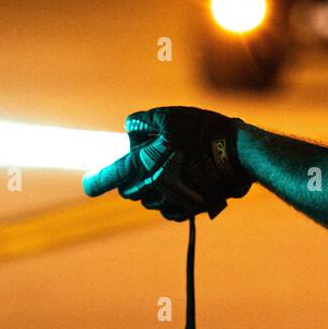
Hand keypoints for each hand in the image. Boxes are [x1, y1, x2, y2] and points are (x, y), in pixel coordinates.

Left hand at [82, 107, 252, 220]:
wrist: (239, 155)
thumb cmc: (202, 131)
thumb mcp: (170, 117)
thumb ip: (142, 123)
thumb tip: (128, 128)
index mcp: (141, 165)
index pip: (107, 178)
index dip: (95, 181)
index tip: (88, 184)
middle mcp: (151, 189)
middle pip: (128, 191)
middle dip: (133, 178)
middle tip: (151, 159)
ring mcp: (170, 203)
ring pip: (149, 200)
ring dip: (154, 188)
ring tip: (177, 166)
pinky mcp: (188, 212)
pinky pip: (169, 209)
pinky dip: (171, 199)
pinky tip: (187, 182)